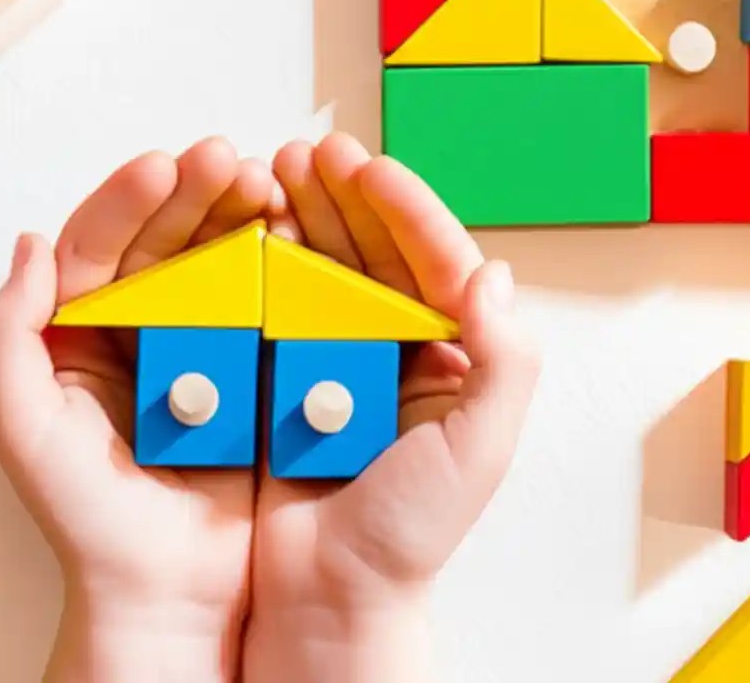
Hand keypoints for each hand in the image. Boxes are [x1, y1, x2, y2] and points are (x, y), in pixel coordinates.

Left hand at [0, 137, 271, 681]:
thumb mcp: (22, 429)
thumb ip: (11, 336)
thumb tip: (31, 245)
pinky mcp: (248, 373)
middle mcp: (138, 334)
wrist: (168, 594)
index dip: (127, 200)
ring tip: (265, 186)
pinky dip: (278, 267)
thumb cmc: (89, 525)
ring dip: (239, 218)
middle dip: (194, 194)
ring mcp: (198, 351)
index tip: (163, 169)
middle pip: (162, 242)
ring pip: (217, 263)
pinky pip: (262, 308)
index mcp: (78, 338)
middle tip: (227, 163)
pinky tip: (292, 236)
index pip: (97, 247)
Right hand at [245, 134, 541, 681]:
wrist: (326, 595)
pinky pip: (273, 306)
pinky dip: (261, 263)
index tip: (370, 171)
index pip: (436, 264)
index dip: (406, 211)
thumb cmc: (406, 535)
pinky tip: (248, 228)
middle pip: (374, 252)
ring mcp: (335, 360)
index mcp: (448, 359)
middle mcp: (394, 350)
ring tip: (274, 173)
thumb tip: (494, 275)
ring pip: (322, 267)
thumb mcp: (477, 451)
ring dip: (300, 216)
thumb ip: (502, 363)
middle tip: (312, 154)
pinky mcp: (281, 376)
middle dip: (344, 197)